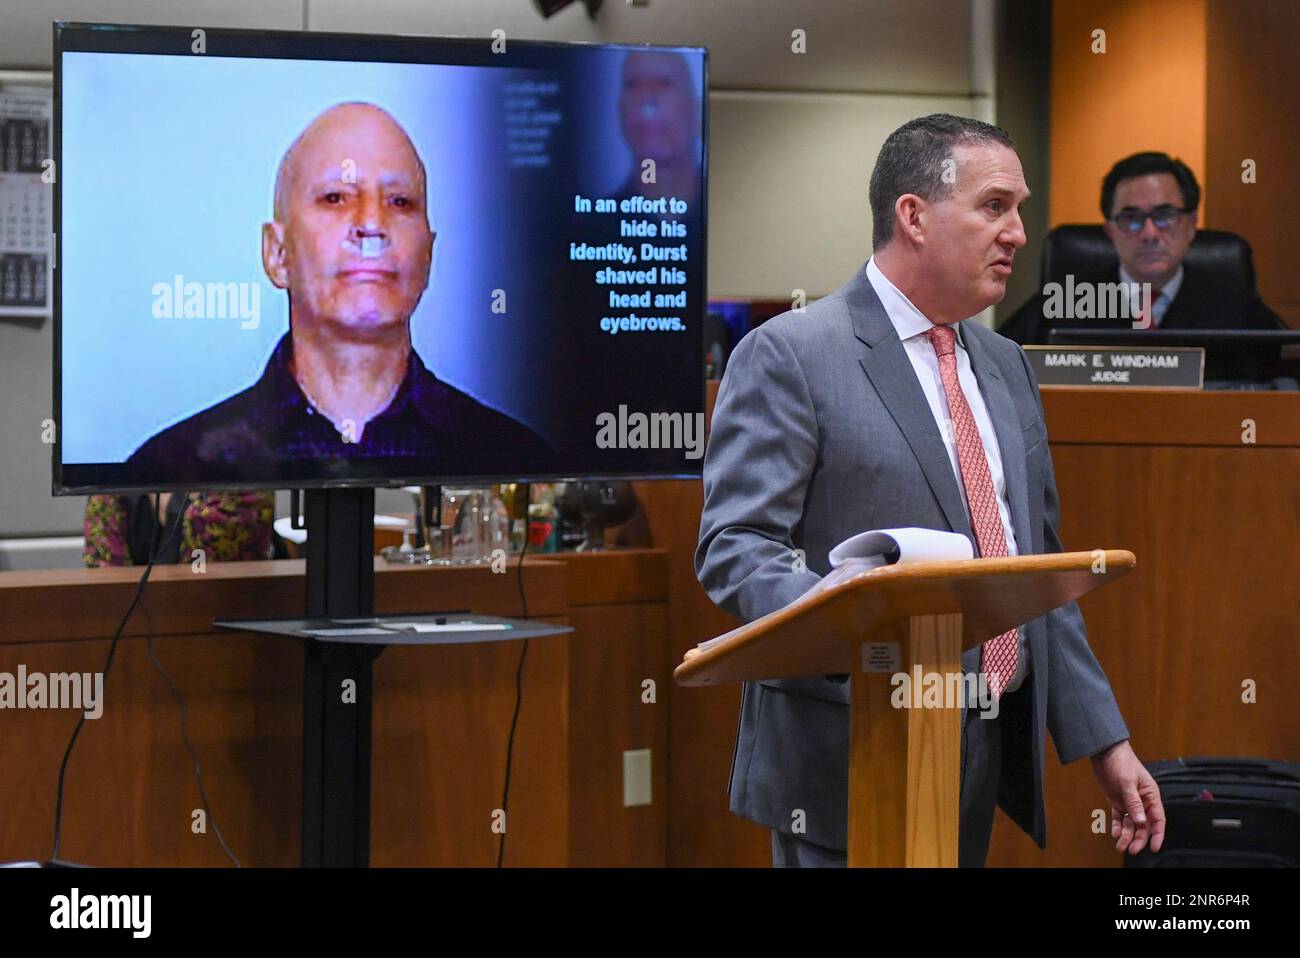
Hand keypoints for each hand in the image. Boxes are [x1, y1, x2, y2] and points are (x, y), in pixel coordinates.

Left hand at [1090, 739, 1165, 855]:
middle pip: (1144, 825)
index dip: (1158, 834)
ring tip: (1121, 846)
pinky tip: (1116, 834)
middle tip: (1132, 849)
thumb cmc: (1122, 761)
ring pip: (1131, 823)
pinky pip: (1119, 817)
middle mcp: (1142, 801)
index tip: (1155, 847)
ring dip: (1127, 835)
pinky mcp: (1117, 800)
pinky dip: (1118, 826)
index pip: (1158, 819)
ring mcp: (1129, 802)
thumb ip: (1134, 801)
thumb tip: (1141, 820)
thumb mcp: (1128, 781)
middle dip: (1139, 838)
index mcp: (1150, 795)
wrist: (1104, 751)